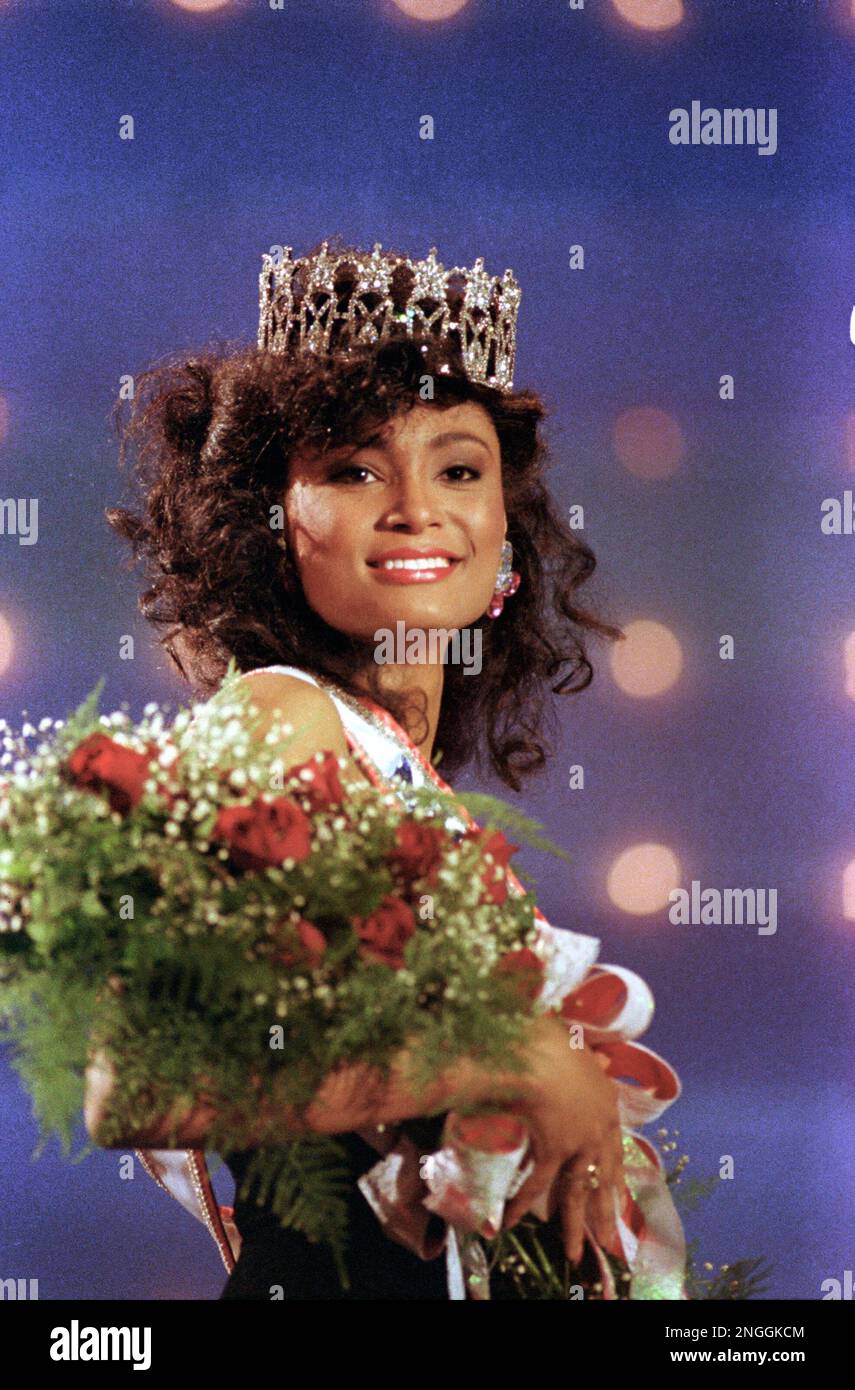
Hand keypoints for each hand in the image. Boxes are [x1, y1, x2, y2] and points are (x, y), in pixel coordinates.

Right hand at [499, 1012, 624, 1262]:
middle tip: (607, 1243)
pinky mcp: (555, 1148)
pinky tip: (511, 1220)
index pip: (615, 1152)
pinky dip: (522, 1201)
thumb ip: (589, 1058)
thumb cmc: (556, 1039)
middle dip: (603, 1213)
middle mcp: (600, 1129)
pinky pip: (537, 1182)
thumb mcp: (580, 1047)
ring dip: (572, 1224)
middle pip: (602, 1180)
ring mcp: (580, 1142)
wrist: (543, 1050)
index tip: (617, 1200)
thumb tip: (602, 1056)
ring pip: (576, 1191)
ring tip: (571, 1252)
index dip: (615, 1178)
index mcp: (607, 1106)